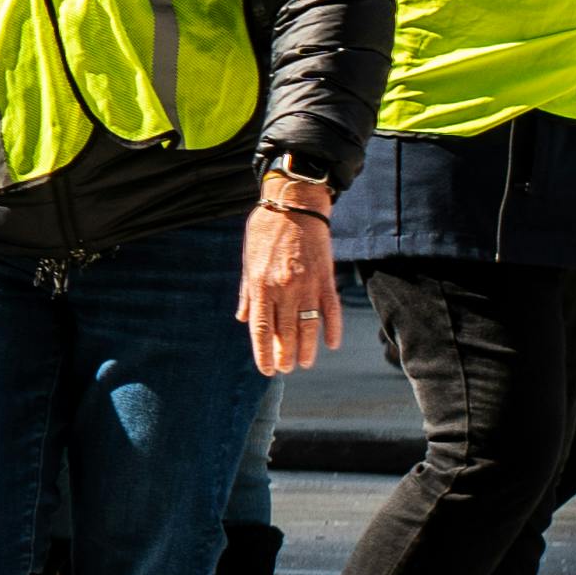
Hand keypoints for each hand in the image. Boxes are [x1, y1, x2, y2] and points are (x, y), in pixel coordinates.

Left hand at [242, 192, 340, 374]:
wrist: (295, 205)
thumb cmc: (266, 231)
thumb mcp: (248, 260)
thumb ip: (247, 292)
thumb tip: (243, 318)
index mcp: (261, 285)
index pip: (261, 328)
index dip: (263, 352)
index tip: (267, 370)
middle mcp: (283, 288)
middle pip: (285, 332)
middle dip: (285, 355)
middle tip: (286, 369)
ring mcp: (307, 285)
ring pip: (309, 326)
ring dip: (307, 348)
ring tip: (305, 363)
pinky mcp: (326, 278)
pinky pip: (331, 310)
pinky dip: (332, 329)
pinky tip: (330, 344)